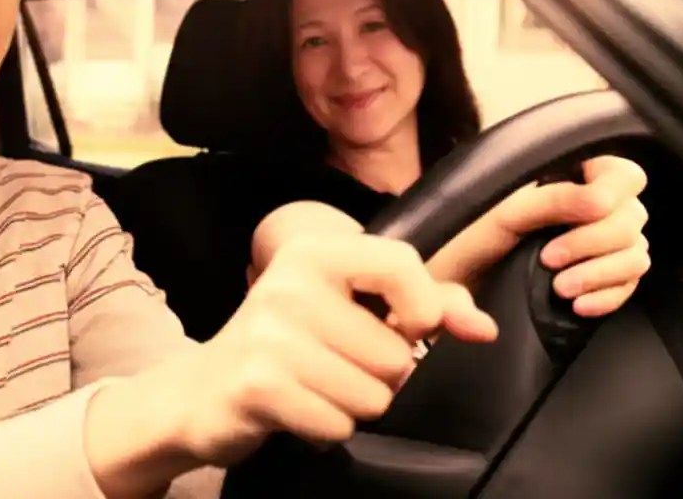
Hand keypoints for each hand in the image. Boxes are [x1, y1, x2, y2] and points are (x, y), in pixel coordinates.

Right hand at [173, 203, 495, 465]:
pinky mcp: (259, 384)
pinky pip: (340, 424)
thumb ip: (425, 307)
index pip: (404, 265)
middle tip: (332, 366)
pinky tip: (297, 410)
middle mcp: (289, 284)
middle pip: (396, 353)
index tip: (404, 329)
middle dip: (377, 376)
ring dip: (352, 406)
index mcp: (314, 252)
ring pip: (373, 396)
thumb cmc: (288, 344)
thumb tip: (482, 328)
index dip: (423, 309)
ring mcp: (270, 334)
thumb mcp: (350, 309)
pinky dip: (326, 429)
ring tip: (313, 387)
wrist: (200, 390)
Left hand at [433, 155, 650, 317]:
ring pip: (636, 254)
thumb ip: (551, 200)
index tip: (592, 209)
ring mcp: (597, 247)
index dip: (615, 190)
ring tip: (560, 288)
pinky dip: (608, 297)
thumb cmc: (466, 238)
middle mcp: (590, 210)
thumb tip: (600, 202)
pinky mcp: (597, 280)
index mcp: (568, 179)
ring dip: (601, 274)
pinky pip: (628, 286)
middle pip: (633, 218)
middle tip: (550, 259)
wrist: (447, 285)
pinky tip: (577, 305)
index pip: (622, 174)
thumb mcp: (502, 213)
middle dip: (595, 242)